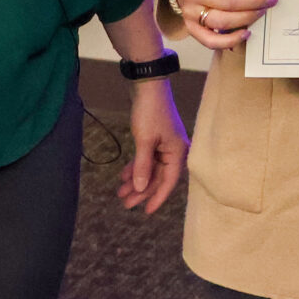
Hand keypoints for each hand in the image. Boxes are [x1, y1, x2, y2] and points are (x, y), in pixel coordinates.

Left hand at [118, 79, 189, 213]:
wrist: (147, 86)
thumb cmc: (150, 112)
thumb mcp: (145, 141)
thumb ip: (143, 167)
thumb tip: (142, 189)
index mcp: (178, 152)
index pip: (169, 182)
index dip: (157, 198)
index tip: (145, 212)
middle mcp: (174, 151)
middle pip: (158, 177)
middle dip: (142, 191)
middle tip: (125, 204)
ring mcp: (164, 145)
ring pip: (151, 170)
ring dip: (136, 180)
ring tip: (120, 192)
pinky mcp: (155, 139)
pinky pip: (146, 160)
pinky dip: (136, 168)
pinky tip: (123, 176)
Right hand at [176, 0, 277, 49]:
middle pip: (228, 1)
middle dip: (255, 1)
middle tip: (271, 0)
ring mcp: (190, 12)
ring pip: (222, 21)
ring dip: (247, 18)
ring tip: (262, 12)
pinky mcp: (191, 28)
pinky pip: (211, 40)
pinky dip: (231, 40)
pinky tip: (246, 33)